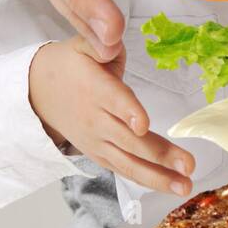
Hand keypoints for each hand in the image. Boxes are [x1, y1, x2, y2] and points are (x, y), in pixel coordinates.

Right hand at [28, 34, 195, 194]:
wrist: (38, 91)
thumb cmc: (71, 65)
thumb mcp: (82, 45)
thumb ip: (102, 43)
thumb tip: (114, 41)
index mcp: (95, 89)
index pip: (113, 101)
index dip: (128, 112)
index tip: (143, 124)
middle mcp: (96, 120)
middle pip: (128, 140)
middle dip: (159, 154)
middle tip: (189, 164)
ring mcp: (96, 141)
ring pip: (127, 162)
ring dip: (158, 177)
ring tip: (185, 186)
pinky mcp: (98, 154)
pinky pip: (123, 169)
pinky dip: (146, 180)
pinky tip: (171, 186)